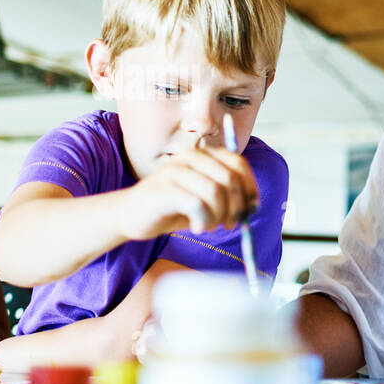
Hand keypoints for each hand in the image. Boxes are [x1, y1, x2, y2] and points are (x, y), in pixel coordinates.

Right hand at [119, 147, 258, 240]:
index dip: (250, 188)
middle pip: (229, 178)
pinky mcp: (163, 189)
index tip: (250, 210)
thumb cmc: (173, 208)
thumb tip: (252, 206)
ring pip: (215, 192)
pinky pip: (197, 205)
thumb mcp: (206, 199)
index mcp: (203, 156)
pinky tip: (197, 227)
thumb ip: (228, 196)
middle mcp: (190, 157)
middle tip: (230, 224)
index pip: (239, 164)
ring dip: (219, 216)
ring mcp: (174, 170)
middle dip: (236, 206)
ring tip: (209, 226)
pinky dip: (204, 221)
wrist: (131, 216)